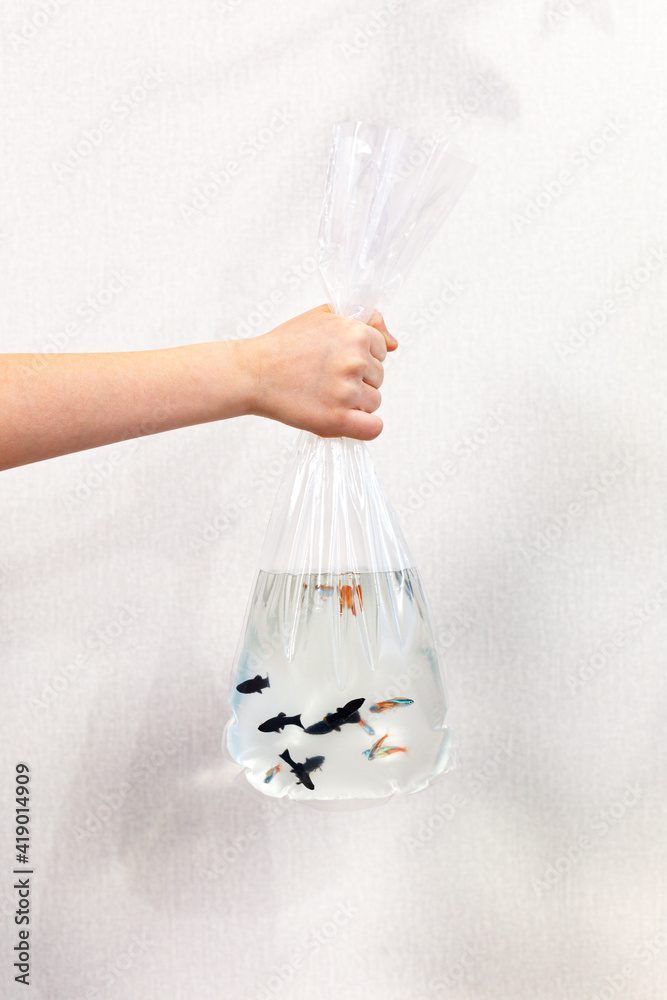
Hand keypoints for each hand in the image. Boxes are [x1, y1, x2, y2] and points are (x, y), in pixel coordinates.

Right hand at [238, 304, 397, 439]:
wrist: (254, 372)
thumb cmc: (286, 345)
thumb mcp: (324, 316)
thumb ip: (365, 320)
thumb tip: (394, 343)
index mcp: (356, 333)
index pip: (381, 351)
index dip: (360, 357)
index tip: (336, 360)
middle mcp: (355, 361)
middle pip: (378, 378)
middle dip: (357, 379)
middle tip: (325, 378)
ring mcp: (347, 391)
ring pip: (373, 402)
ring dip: (355, 402)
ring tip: (324, 395)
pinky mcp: (337, 418)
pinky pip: (372, 428)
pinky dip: (365, 427)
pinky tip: (347, 420)